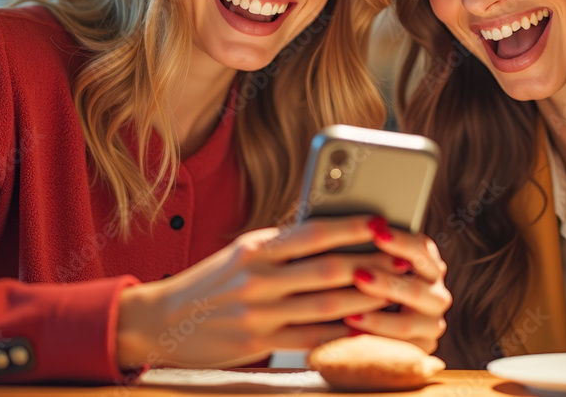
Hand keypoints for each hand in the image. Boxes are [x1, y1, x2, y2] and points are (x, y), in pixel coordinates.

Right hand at [115, 215, 398, 369]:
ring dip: (367, 299)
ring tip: (396, 291)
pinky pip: (313, 339)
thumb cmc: (212, 280)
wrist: (162, 320)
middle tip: (404, 260)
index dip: (352, 226)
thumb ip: (284, 244)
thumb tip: (334, 230)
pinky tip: (368, 327)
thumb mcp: (243, 251)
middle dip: (372, 265)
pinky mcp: (260, 344)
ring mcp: (259, 314)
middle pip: (328, 270)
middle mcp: (258, 278)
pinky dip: (344, 332)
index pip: (313, 232)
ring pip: (327, 306)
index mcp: (256, 248)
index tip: (382, 221)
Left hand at [342, 217, 451, 353]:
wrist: (367, 329)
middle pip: (418, 290)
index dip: (401, 241)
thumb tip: (356, 227)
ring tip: (349, 314)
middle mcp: (436, 295)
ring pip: (407, 325)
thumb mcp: (373, 262)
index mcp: (429, 265)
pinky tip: (351, 338)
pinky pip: (397, 351)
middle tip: (359, 274)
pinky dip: (373, 344)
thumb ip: (372, 249)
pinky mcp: (419, 350)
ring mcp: (430, 325)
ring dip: (377, 319)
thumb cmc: (365, 280)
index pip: (422, 250)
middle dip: (386, 283)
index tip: (377, 232)